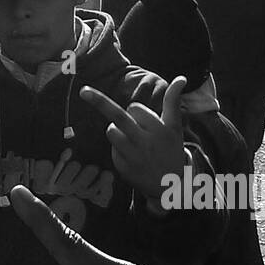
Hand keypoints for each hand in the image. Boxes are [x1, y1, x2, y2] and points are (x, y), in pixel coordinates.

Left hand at [80, 78, 187, 198]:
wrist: (171, 186)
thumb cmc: (171, 149)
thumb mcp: (174, 126)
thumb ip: (173, 101)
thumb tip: (181, 78)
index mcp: (159, 130)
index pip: (134, 108)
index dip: (137, 112)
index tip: (145, 121)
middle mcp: (145, 142)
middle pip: (118, 116)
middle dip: (99, 101)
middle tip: (83, 91)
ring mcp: (132, 156)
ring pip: (111, 131)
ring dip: (116, 129)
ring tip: (131, 139)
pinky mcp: (122, 168)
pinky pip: (112, 148)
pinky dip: (118, 148)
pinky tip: (131, 156)